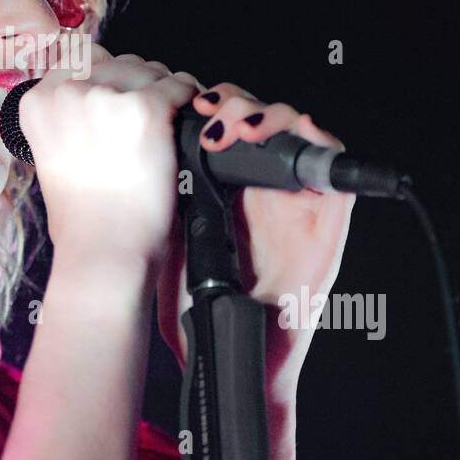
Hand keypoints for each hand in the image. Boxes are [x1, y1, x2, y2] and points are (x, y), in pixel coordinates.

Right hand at [19, 44, 201, 277]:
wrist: (103, 251)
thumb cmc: (82, 218)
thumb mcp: (53, 156)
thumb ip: (66, 117)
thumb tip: (96, 96)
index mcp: (38, 101)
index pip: (80, 57)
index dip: (108, 77)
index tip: (120, 96)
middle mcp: (68, 91)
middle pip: (119, 62)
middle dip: (139, 83)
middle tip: (148, 119)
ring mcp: (108, 98)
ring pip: (151, 70)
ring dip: (164, 91)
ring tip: (167, 125)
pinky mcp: (147, 109)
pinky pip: (179, 87)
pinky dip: (187, 101)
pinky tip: (184, 124)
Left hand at [156, 84, 356, 396]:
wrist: (233, 355)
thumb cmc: (195, 308)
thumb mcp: (161, 242)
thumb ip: (154, 201)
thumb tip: (123, 151)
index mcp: (223, 186)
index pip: (221, 123)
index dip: (208, 105)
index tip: (184, 105)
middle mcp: (261, 187)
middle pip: (258, 118)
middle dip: (235, 104)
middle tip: (211, 117)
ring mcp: (296, 201)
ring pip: (298, 132)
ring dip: (271, 118)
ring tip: (240, 129)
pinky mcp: (328, 221)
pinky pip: (337, 174)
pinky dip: (321, 148)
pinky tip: (296, 138)